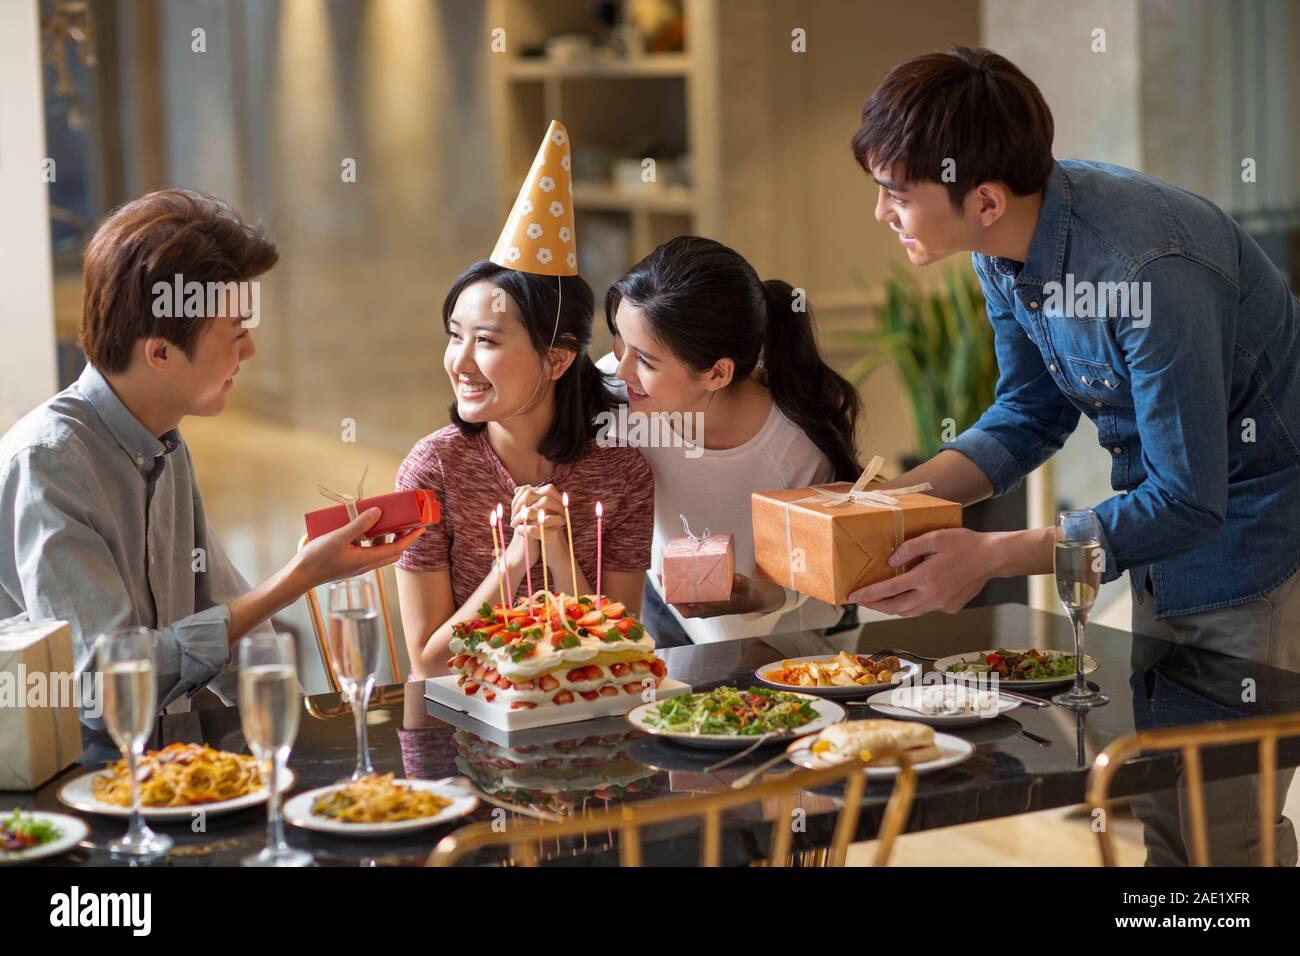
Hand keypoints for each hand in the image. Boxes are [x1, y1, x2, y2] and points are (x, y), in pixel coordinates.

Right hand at [292, 508, 424, 588]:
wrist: (299, 576)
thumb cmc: (317, 558)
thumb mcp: (338, 538)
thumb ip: (359, 525)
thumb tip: (379, 512)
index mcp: (367, 560)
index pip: (397, 549)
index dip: (411, 538)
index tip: (422, 526)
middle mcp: (366, 564)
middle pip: (392, 551)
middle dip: (404, 537)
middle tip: (410, 522)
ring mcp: (357, 565)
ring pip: (380, 551)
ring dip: (387, 537)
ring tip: (388, 520)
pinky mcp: (349, 563)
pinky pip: (368, 550)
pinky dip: (372, 539)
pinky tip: (364, 527)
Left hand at [509, 483, 567, 553]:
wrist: (557, 552)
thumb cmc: (544, 530)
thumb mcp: (536, 513)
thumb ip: (529, 500)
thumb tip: (516, 489)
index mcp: (552, 500)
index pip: (531, 489)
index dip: (518, 497)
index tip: (513, 509)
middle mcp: (557, 508)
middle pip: (532, 495)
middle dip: (518, 505)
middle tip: (512, 517)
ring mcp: (557, 520)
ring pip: (534, 510)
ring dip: (520, 517)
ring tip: (513, 524)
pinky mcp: (553, 535)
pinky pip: (536, 529)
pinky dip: (525, 529)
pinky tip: (518, 531)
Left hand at [664, 572, 785, 617]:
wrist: (753, 599)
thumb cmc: (748, 594)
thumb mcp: (746, 588)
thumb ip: (740, 584)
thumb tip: (735, 578)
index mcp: (712, 610)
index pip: (689, 611)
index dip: (676, 603)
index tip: (667, 593)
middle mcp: (705, 608)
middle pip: (682, 603)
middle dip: (670, 590)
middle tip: (661, 575)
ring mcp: (705, 603)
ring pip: (685, 597)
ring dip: (675, 587)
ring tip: (665, 572)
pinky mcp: (707, 595)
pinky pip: (691, 592)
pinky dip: (684, 583)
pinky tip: (680, 572)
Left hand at [847, 527, 1000, 615]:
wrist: (993, 557)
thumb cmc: (965, 544)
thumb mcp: (935, 538)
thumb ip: (910, 548)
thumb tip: (890, 560)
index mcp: (925, 578)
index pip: (888, 590)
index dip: (868, 594)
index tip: (852, 597)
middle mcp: (931, 596)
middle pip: (896, 608)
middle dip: (876, 606)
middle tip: (862, 601)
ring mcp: (942, 604)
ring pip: (911, 612)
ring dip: (894, 608)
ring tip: (881, 601)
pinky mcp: (951, 607)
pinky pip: (927, 608)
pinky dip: (915, 604)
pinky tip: (913, 595)